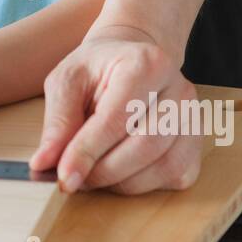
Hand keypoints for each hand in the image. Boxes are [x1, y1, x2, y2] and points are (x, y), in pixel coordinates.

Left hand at [29, 25, 202, 193]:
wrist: (131, 57)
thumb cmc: (98, 69)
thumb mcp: (67, 81)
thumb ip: (58, 121)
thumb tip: (44, 163)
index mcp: (146, 63)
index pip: (116, 118)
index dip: (87, 152)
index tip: (63, 177)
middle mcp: (179, 89)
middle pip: (145, 145)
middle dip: (104, 171)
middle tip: (74, 177)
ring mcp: (194, 117)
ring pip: (164, 166)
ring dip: (122, 182)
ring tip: (93, 173)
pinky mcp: (197, 143)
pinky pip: (176, 176)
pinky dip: (144, 184)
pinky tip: (120, 171)